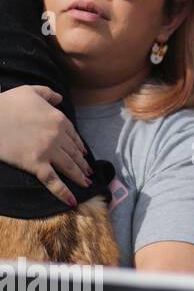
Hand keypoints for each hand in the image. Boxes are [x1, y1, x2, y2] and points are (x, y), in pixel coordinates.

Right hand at [0, 85, 93, 205]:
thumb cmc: (6, 103)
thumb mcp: (29, 91)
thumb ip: (48, 94)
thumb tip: (59, 98)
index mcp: (59, 119)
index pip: (74, 135)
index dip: (79, 146)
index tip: (84, 154)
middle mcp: (57, 136)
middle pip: (74, 152)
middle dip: (82, 163)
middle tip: (89, 172)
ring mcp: (48, 151)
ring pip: (69, 166)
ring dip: (79, 176)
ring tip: (87, 183)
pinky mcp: (35, 164)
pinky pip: (53, 180)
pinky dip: (63, 192)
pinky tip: (72, 200)